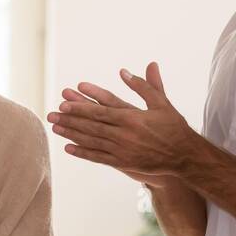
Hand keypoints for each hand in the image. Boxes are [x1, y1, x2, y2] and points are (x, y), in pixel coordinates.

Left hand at [48, 84, 172, 187]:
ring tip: (55, 129)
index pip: (100, 111)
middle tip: (51, 115)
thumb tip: (124, 71)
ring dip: (71, 134)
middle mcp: (124, 135)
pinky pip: (98, 158)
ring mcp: (122, 151)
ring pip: (92, 141)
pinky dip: (83, 152)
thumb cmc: (174, 127)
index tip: (64, 103)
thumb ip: (144, 86)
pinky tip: (69, 148)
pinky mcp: (123, 163)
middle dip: (70, 120)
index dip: (80, 108)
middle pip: (91, 126)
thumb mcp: (161, 103)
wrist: (184, 156)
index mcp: (132, 118)